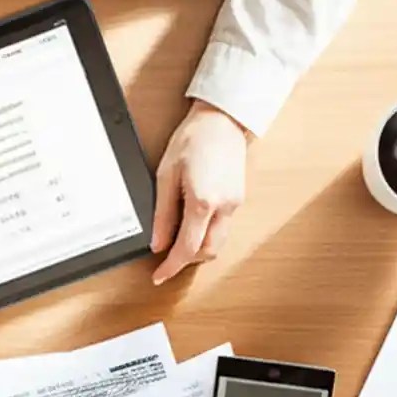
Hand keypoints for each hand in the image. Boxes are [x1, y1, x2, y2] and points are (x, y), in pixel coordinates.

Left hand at [151, 100, 248, 284]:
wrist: (222, 120)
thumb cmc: (194, 139)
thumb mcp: (166, 175)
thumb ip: (163, 213)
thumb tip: (158, 242)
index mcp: (203, 201)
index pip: (187, 248)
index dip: (171, 266)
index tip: (160, 276)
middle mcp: (224, 207)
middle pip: (207, 252)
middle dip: (186, 261)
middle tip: (166, 260)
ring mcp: (235, 204)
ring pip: (217, 243)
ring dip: (198, 249)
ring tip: (178, 243)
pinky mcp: (238, 199)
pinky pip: (222, 228)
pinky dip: (207, 235)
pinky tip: (193, 226)